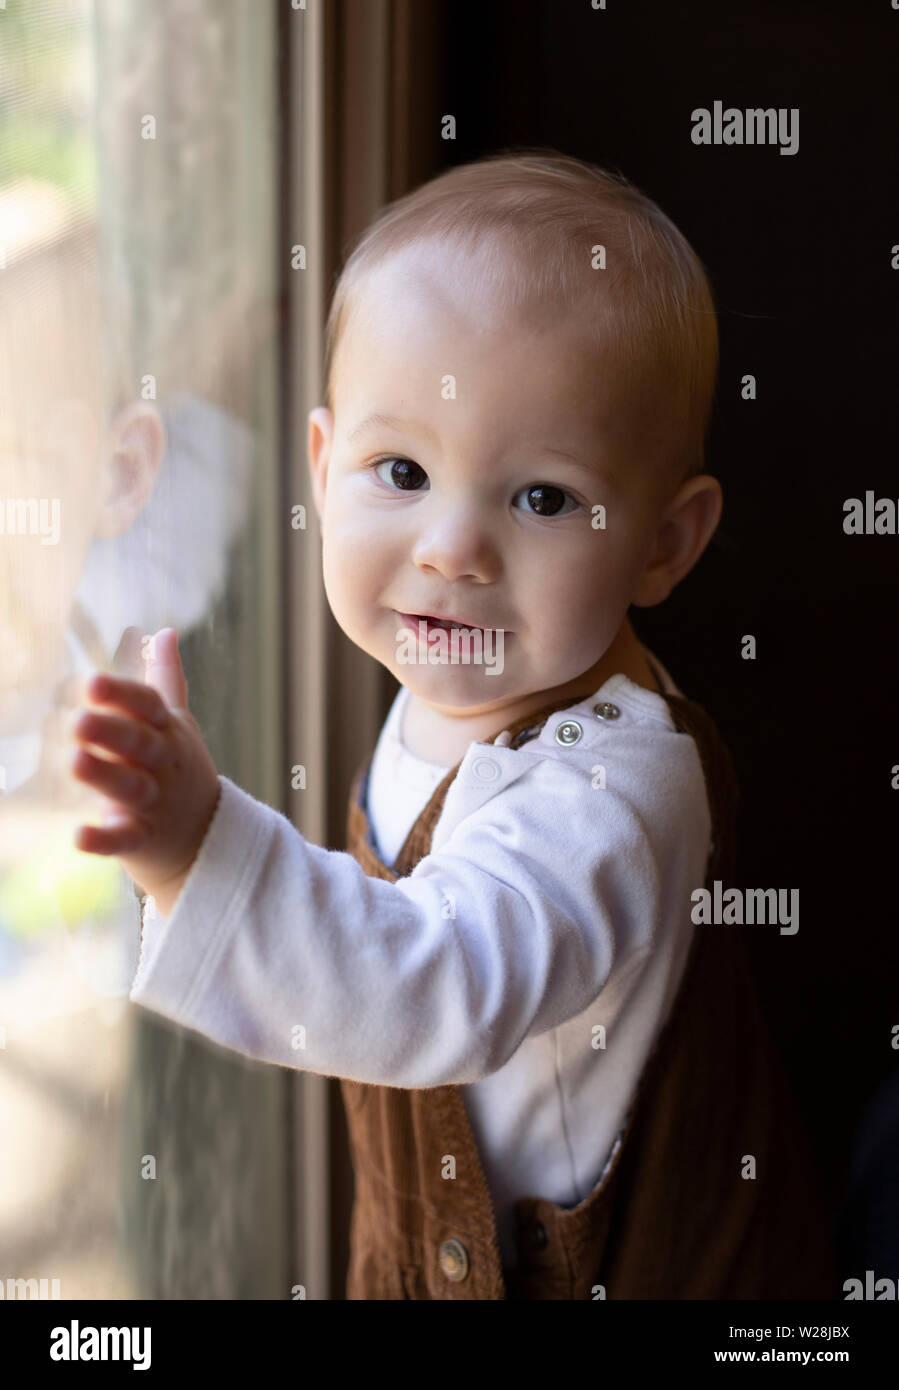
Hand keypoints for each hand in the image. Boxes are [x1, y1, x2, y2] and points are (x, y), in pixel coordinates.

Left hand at [70, 627, 221, 914]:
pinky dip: (104, 840)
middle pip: (139, 744)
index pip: (147, 707)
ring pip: (131, 787)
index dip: (122, 696)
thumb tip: (165, 632)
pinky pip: (125, 839)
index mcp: (167, 731)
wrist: (207, 837)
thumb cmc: (180, 770)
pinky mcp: (144, 839)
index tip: (92, 683)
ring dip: (104, 776)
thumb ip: (167, 679)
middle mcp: (163, 764)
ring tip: (74, 762)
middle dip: (111, 732)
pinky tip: (79, 836)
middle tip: (77, 721)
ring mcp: (155, 803)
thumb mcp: (178, 724)